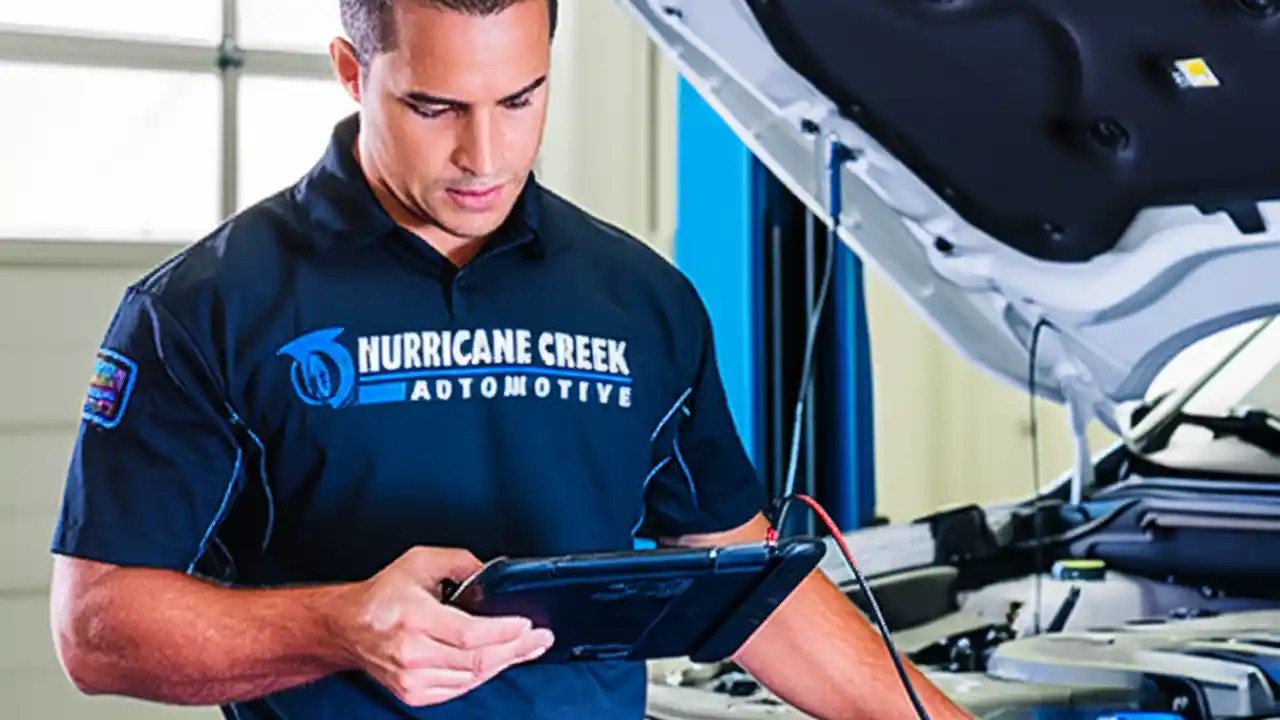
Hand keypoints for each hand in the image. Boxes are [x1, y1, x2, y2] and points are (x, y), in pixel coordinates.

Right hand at [329, 547, 553, 706]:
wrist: (348, 627)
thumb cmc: (384, 594)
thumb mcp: (420, 562)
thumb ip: (460, 562)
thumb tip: (490, 574)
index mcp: (415, 618)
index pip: (470, 634)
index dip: (504, 632)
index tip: (528, 625)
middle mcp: (413, 653)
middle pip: (477, 659)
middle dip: (516, 649)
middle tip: (540, 639)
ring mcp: (412, 679)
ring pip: (472, 677)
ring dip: (503, 662)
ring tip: (525, 647)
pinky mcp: (413, 693)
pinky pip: (459, 688)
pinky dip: (481, 675)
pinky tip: (496, 660)